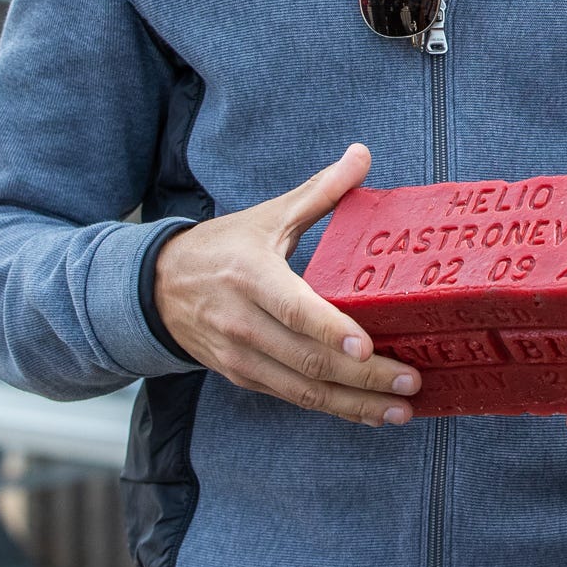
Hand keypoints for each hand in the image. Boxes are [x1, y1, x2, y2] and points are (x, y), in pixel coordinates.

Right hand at [154, 143, 420, 426]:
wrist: (156, 289)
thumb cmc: (223, 248)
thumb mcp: (267, 215)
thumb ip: (319, 190)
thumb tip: (362, 154)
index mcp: (251, 277)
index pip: (294, 310)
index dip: (330, 331)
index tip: (367, 347)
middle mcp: (243, 323)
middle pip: (306, 359)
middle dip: (362, 378)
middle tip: (411, 382)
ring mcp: (241, 357)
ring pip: (301, 390)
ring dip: (353, 405)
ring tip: (401, 412)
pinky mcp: (243, 378)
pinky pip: (292, 398)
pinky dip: (332, 408)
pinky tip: (369, 413)